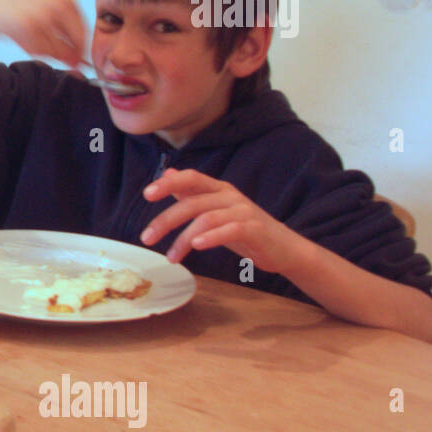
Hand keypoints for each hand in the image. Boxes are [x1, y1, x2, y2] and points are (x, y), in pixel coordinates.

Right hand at [0, 0, 86, 72]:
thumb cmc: (16, 9)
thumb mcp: (45, 14)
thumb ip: (65, 36)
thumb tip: (79, 64)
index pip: (84, 34)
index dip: (78, 52)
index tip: (71, 61)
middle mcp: (59, 3)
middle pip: (74, 45)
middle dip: (62, 54)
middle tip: (41, 48)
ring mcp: (44, 14)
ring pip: (56, 51)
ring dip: (43, 52)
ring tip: (27, 38)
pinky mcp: (28, 25)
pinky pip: (39, 51)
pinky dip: (31, 50)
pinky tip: (20, 38)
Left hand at [140, 168, 306, 273]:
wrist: (284, 249)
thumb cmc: (245, 230)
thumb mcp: (215, 210)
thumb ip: (191, 194)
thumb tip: (167, 175)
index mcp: (218, 189)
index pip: (191, 178)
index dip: (168, 183)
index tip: (147, 194)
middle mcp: (230, 196)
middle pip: (192, 202)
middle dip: (165, 220)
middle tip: (147, 238)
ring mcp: (244, 211)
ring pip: (206, 219)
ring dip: (183, 239)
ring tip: (171, 257)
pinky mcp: (255, 229)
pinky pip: (229, 230)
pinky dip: (211, 237)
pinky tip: (196, 246)